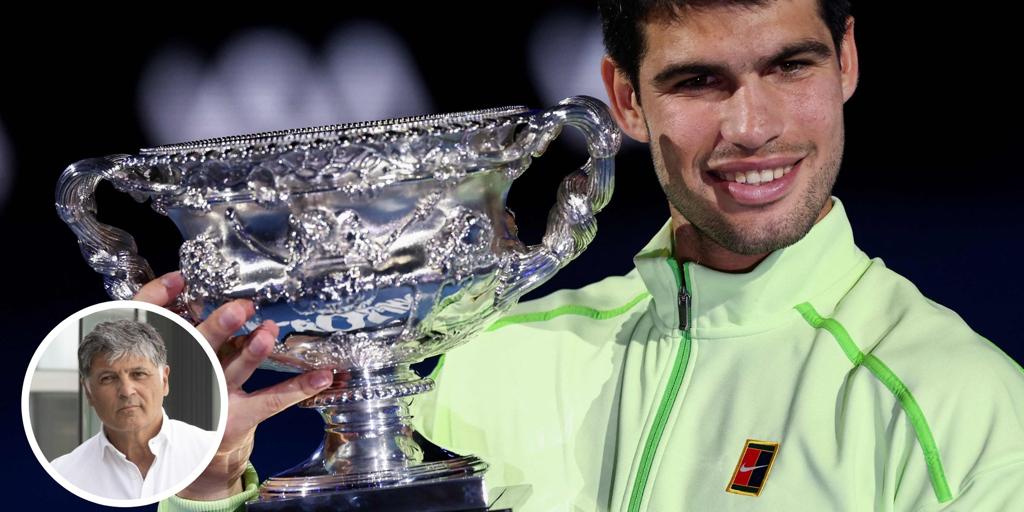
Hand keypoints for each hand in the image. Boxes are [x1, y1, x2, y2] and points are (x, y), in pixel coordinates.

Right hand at [134, 271, 333, 499]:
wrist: (195, 445)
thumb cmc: (192, 387)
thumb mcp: (179, 353)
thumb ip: (176, 321)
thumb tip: (179, 279)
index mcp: (174, 356)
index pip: (167, 329)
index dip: (163, 306)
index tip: (179, 281)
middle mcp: (193, 378)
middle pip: (200, 350)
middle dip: (218, 328)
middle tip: (238, 309)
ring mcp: (217, 398)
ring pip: (233, 372)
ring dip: (252, 353)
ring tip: (267, 335)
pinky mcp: (241, 416)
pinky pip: (273, 399)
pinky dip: (300, 386)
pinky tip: (322, 376)